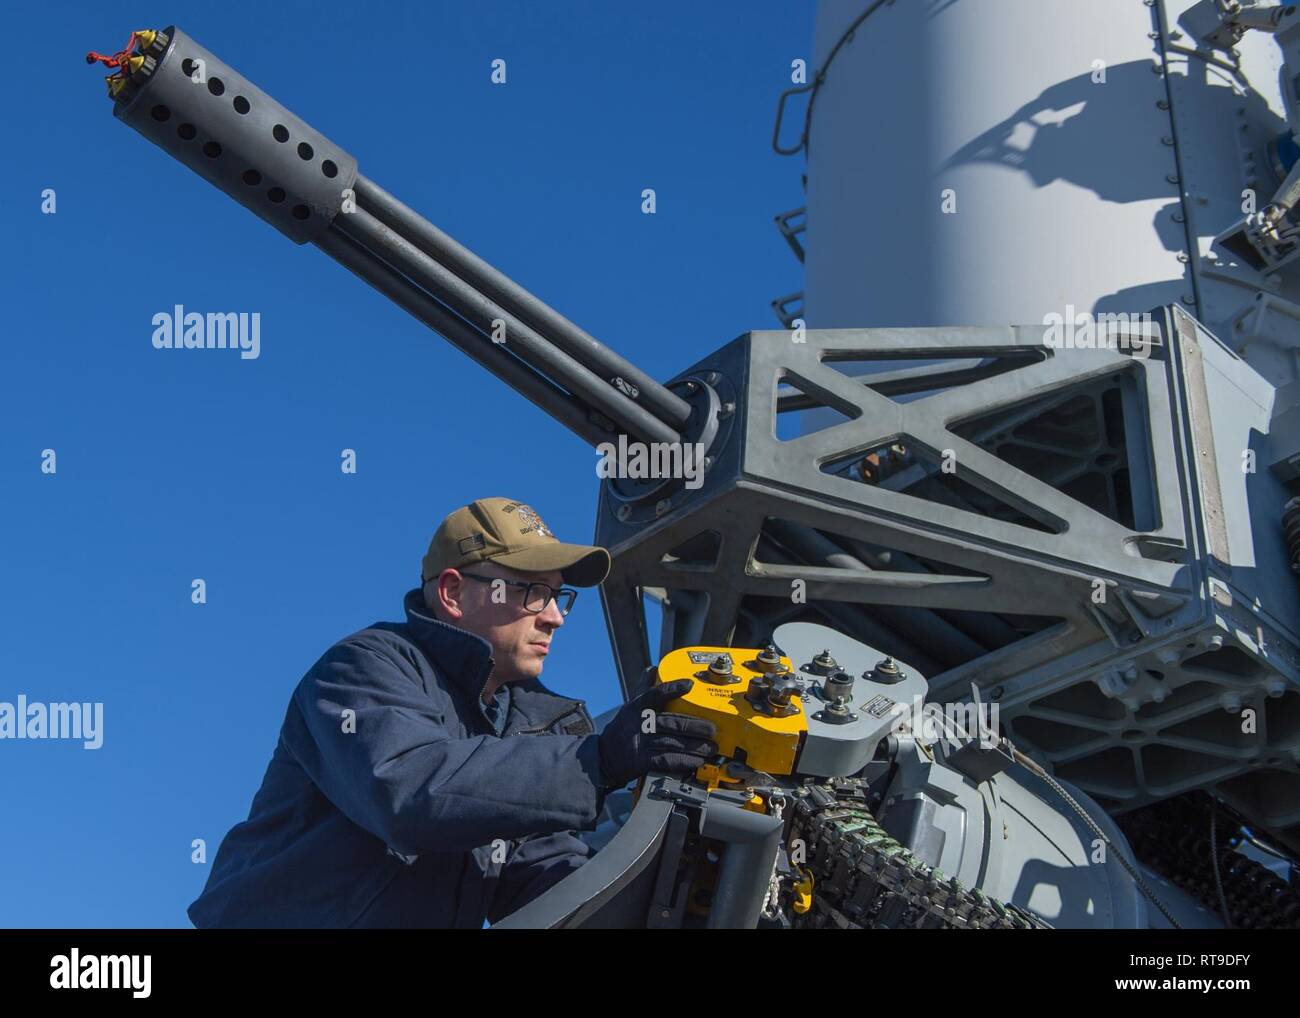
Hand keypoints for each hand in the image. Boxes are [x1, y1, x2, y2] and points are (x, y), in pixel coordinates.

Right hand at [596, 678, 716, 788]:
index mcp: (637, 707)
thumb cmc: (622, 729)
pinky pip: (666, 760)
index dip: (673, 688)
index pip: (656, 694)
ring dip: (694, 746)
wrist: (603, 757)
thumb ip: (643, 688)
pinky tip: (697, 761)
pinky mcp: (641, 761)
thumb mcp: (629, 706)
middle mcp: (639, 723)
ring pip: (672, 742)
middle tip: (713, 729)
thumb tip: (653, 668)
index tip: (689, 684)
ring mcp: (640, 742)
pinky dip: (683, 761)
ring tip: (711, 748)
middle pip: (671, 722)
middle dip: (695, 726)